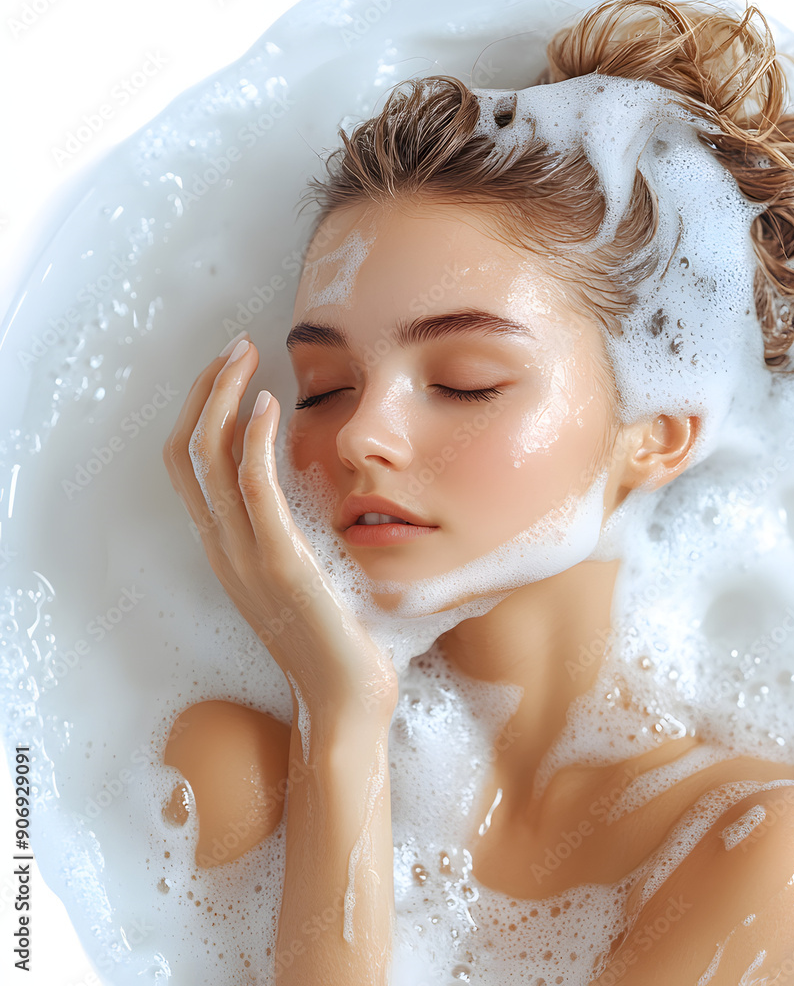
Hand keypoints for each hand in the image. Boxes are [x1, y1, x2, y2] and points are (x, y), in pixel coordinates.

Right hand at [162, 334, 396, 719]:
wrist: (345, 705)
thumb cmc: (340, 642)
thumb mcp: (308, 580)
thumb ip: (296, 539)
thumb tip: (322, 498)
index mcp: (230, 551)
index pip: (192, 468)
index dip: (202, 412)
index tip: (232, 372)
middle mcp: (225, 550)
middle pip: (188, 453)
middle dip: (204, 391)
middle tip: (235, 348)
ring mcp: (247, 558)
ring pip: (208, 461)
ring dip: (222, 399)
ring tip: (244, 356)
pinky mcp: (281, 565)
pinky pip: (253, 491)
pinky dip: (252, 441)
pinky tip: (268, 405)